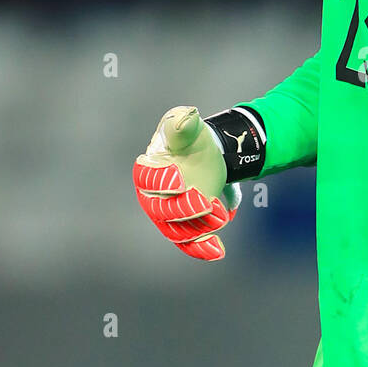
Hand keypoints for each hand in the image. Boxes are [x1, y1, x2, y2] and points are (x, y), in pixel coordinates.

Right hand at [133, 105, 238, 260]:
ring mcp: (168, 216)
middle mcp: (153, 196)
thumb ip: (183, 124)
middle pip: (161, 209)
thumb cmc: (190, 140)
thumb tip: (186, 116)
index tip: (179, 180)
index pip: (147, 178)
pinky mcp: (185, 228)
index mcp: (148, 169)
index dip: (160, 180)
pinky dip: (202, 249)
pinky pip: (189, 243)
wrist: (206, 156)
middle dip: (183, 208)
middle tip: (206, 203)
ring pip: (177, 229)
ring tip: (220, 217)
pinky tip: (218, 250)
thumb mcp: (188, 127)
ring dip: (198, 228)